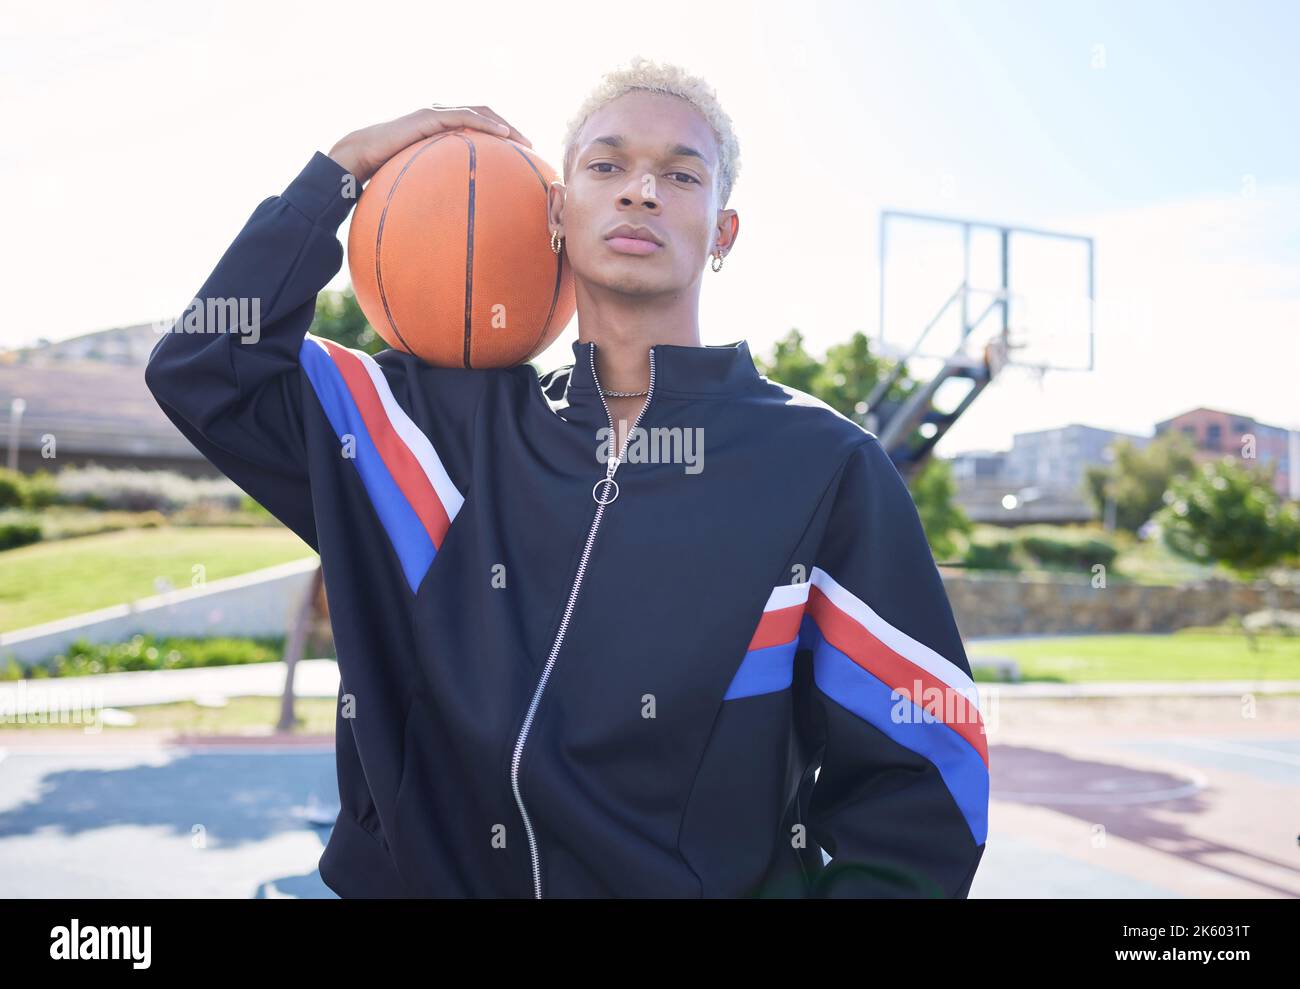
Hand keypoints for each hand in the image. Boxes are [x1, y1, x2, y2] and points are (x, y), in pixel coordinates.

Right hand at [328, 104, 532, 182]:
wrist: (360, 157)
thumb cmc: (385, 175)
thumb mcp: (419, 185)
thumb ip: (438, 194)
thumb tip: (454, 225)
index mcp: (441, 131)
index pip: (477, 127)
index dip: (500, 137)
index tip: (521, 155)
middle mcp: (441, 117)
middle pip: (484, 116)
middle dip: (510, 129)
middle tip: (531, 147)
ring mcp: (436, 114)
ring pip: (479, 112)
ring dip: (504, 124)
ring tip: (524, 140)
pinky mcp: (429, 116)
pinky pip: (464, 117)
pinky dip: (486, 124)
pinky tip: (504, 136)